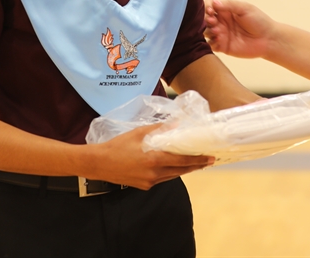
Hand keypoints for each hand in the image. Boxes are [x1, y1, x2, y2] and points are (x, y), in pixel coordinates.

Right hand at [88, 123, 214, 189]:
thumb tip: (176, 123)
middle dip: (195, 165)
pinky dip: (170, 173)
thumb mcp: (139, 133)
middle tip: (208, 160)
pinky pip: (162, 179)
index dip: (198, 160)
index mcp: (155, 159)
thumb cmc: (117, 145)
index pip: (183, 160)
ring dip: (184, 169)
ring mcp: (149, 181)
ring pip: (172, 176)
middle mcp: (154, 173)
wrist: (98, 163)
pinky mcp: (143, 186)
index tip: (210, 157)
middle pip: (181, 170)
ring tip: (194, 163)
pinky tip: (172, 166)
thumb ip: (159, 129)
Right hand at [203, 0, 274, 57]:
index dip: (206, 8)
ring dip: (208, 31)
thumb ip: (229, 5)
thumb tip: (213, 2)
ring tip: (217, 31)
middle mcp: (221, 22)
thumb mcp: (245, 8)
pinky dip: (211, 43)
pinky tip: (218, 40)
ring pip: (206, 32)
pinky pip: (211, 45)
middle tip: (212, 21)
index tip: (211, 11)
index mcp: (226, 10)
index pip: (209, 6)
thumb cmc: (259, 21)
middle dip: (205, 19)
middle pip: (204, 19)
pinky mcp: (223, 46)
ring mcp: (221, 34)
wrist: (269, 39)